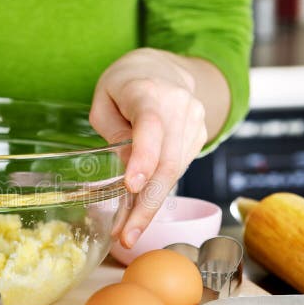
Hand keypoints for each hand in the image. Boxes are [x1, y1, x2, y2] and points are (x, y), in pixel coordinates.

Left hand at [90, 48, 207, 248]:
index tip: (131, 185)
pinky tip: (140, 211)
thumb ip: (113, 132)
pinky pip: (178, 171)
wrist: (164, 69)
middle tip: (127, 235)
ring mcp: (194, 123)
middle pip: (167, 161)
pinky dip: (159, 194)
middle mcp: (179, 106)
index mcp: (148, 92)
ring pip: (175, 173)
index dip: (143, 157)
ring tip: (128, 232)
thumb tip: (128, 171)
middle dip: (147, 204)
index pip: (150, 126)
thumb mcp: (104, 100)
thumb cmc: (125, 85)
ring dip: (151, 207)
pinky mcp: (199, 138)